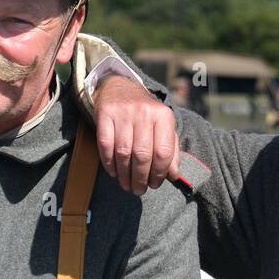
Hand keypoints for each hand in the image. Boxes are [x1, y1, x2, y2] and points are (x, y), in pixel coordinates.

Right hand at [93, 73, 180, 194]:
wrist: (120, 88)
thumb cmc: (146, 114)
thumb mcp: (163, 127)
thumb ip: (171, 150)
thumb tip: (174, 176)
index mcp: (163, 116)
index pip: (163, 152)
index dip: (159, 173)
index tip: (154, 185)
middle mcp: (144, 113)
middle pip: (142, 155)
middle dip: (140, 178)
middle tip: (138, 190)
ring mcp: (123, 113)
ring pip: (123, 153)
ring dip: (124, 175)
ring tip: (126, 185)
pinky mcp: (104, 114)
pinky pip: (106, 145)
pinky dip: (109, 163)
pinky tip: (113, 172)